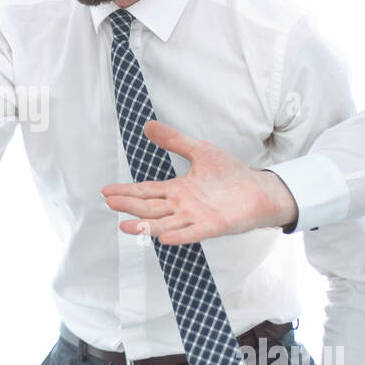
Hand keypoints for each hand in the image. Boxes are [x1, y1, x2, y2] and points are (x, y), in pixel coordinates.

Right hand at [100, 121, 298, 243]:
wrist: (259, 190)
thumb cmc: (230, 175)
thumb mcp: (200, 151)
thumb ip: (175, 141)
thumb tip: (148, 125)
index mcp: (177, 190)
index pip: (146, 191)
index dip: (126, 191)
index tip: (105, 192)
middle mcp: (181, 206)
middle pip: (149, 207)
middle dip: (129, 205)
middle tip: (109, 203)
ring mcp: (195, 217)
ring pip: (164, 223)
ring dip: (145, 226)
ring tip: (124, 226)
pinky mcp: (212, 226)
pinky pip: (192, 232)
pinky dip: (178, 235)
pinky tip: (163, 238)